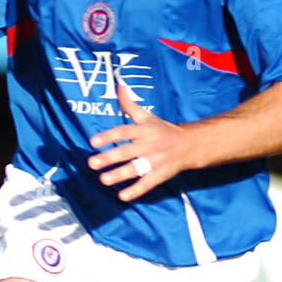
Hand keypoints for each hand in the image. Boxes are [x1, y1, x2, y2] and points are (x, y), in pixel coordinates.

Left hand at [87, 82, 186, 201]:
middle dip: (109, 158)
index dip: (109, 136)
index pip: (124, 131)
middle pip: (127, 151)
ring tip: (103, 180)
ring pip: (136, 168)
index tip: (93, 141)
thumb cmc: (162, 130)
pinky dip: (136, 191)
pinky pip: (147, 183)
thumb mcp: (147, 116)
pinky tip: (122, 196)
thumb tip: (118, 86)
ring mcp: (155, 161)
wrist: (190, 145)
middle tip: (92, 163)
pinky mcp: (160, 174)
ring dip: (119, 175)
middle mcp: (149, 145)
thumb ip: (130, 104)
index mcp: (144, 130)